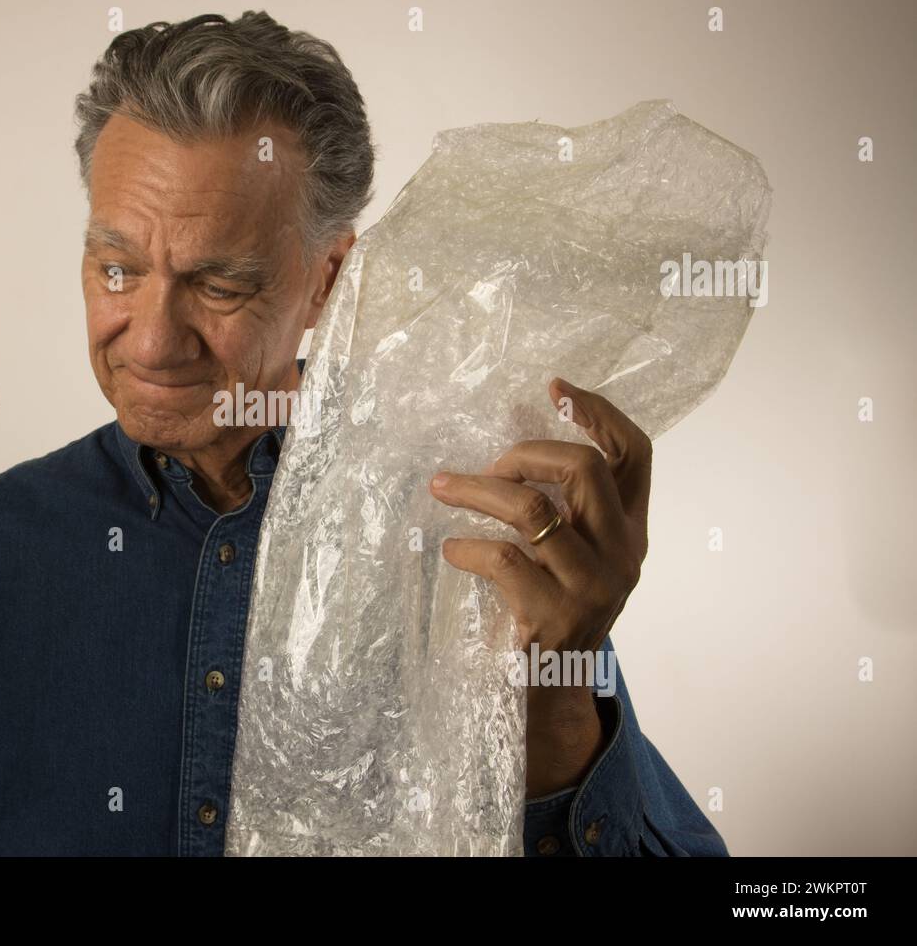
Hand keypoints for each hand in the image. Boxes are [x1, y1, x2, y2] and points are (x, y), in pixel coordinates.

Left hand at [430, 377, 651, 794]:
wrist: (547, 689)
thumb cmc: (548, 606)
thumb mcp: (572, 553)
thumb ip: (563, 505)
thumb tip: (509, 444)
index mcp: (632, 529)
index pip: (635, 452)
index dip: (597, 412)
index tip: (554, 388)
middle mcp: (623, 553)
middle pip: (584, 468)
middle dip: (523, 453)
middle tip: (484, 469)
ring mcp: (593, 586)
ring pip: (533, 508)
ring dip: (476, 491)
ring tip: (442, 489)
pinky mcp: (554, 615)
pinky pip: (502, 558)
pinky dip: (465, 547)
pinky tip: (451, 551)